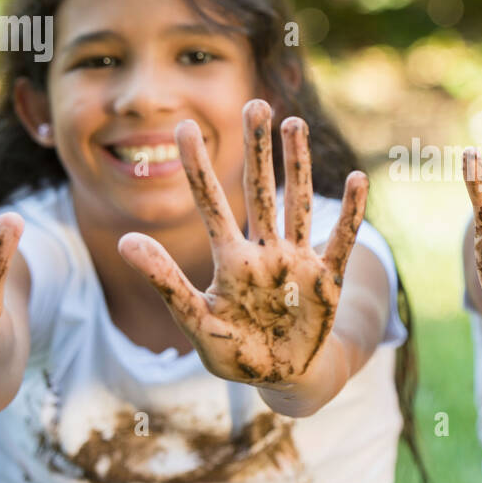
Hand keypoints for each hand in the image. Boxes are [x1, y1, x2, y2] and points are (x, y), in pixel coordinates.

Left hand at [116, 100, 367, 385]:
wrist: (284, 379)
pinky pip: (341, 239)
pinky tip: (355, 179)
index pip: (210, 205)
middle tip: (253, 103)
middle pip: (259, 190)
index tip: (183, 127)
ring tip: (294, 122)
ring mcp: (297, 261)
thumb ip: (165, 282)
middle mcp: (264, 251)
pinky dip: (350, 212)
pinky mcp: (328, 279)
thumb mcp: (196, 321)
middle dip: (257, 149)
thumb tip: (126, 240)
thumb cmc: (236, 355)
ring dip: (297, 165)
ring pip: (298, 204)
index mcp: (230, 261)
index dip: (197, 168)